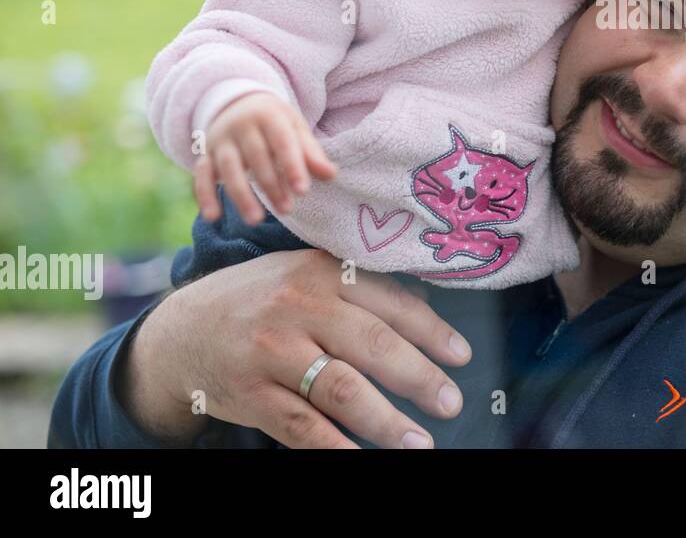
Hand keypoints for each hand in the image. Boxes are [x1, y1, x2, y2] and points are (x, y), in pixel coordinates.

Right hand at [121, 249, 472, 447]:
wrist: (180, 330)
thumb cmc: (261, 299)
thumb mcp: (306, 274)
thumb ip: (360, 287)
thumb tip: (428, 310)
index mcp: (321, 271)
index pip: (389, 302)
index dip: (431, 331)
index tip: (461, 356)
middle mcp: (297, 307)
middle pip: (371, 344)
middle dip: (418, 377)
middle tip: (450, 401)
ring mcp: (271, 352)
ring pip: (340, 389)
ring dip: (386, 421)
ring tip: (419, 442)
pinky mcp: (249, 393)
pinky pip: (300, 426)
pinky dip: (335, 446)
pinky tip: (362, 459)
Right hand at [194, 92, 335, 222]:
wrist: (237, 103)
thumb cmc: (275, 122)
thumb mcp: (295, 129)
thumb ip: (312, 153)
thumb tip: (331, 175)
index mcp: (269, 115)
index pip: (282, 142)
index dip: (292, 166)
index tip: (303, 191)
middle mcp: (242, 125)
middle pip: (257, 157)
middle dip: (272, 185)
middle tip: (287, 209)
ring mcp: (221, 140)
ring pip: (229, 168)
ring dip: (241, 195)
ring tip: (256, 221)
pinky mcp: (205, 154)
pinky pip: (201, 175)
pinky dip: (204, 195)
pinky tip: (212, 217)